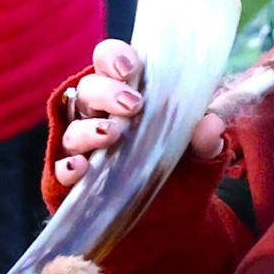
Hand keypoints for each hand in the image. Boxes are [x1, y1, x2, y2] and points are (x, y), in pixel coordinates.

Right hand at [49, 37, 227, 188]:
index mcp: (126, 92)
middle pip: (88, 90)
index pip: (109, 61)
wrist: (172, 215)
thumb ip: (205, 139)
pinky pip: (60, 168)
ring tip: (112, 134)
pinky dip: (67, 166)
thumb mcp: (198, 153)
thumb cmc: (178, 166)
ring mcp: (84, 145)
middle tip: (133, 104)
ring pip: (74, 127)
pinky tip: (82, 167)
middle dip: (106, 92)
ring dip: (90, 129)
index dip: (113, 57)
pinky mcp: (73, 178)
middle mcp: (99, 113)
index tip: (130, 68)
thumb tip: (212, 125)